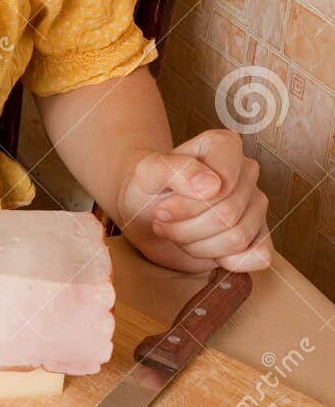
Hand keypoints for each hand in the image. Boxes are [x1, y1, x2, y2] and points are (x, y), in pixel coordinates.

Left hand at [115, 128, 273, 273]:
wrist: (147, 213)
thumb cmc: (149, 188)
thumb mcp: (147, 173)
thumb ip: (175, 170)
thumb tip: (213, 185)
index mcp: (225, 146)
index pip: (223, 184)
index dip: (188, 206)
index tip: (162, 208)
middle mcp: (247, 171)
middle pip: (227, 215)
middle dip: (186, 229)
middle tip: (163, 222)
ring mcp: (256, 204)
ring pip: (237, 238)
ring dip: (197, 245)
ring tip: (177, 233)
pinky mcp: (259, 236)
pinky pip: (258, 257)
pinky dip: (223, 260)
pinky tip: (202, 248)